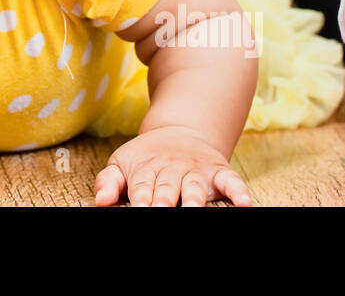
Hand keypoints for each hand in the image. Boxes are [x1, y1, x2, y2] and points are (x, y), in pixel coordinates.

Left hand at [94, 125, 252, 206]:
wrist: (180, 130)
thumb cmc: (146, 157)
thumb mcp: (122, 163)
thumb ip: (109, 182)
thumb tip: (100, 201)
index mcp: (146, 169)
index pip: (141, 189)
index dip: (140, 202)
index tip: (139, 212)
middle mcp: (172, 169)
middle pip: (167, 190)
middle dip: (164, 204)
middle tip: (162, 214)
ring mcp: (197, 169)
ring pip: (195, 187)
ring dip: (195, 200)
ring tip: (193, 210)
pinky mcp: (219, 170)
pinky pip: (231, 180)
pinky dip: (239, 190)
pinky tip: (245, 203)